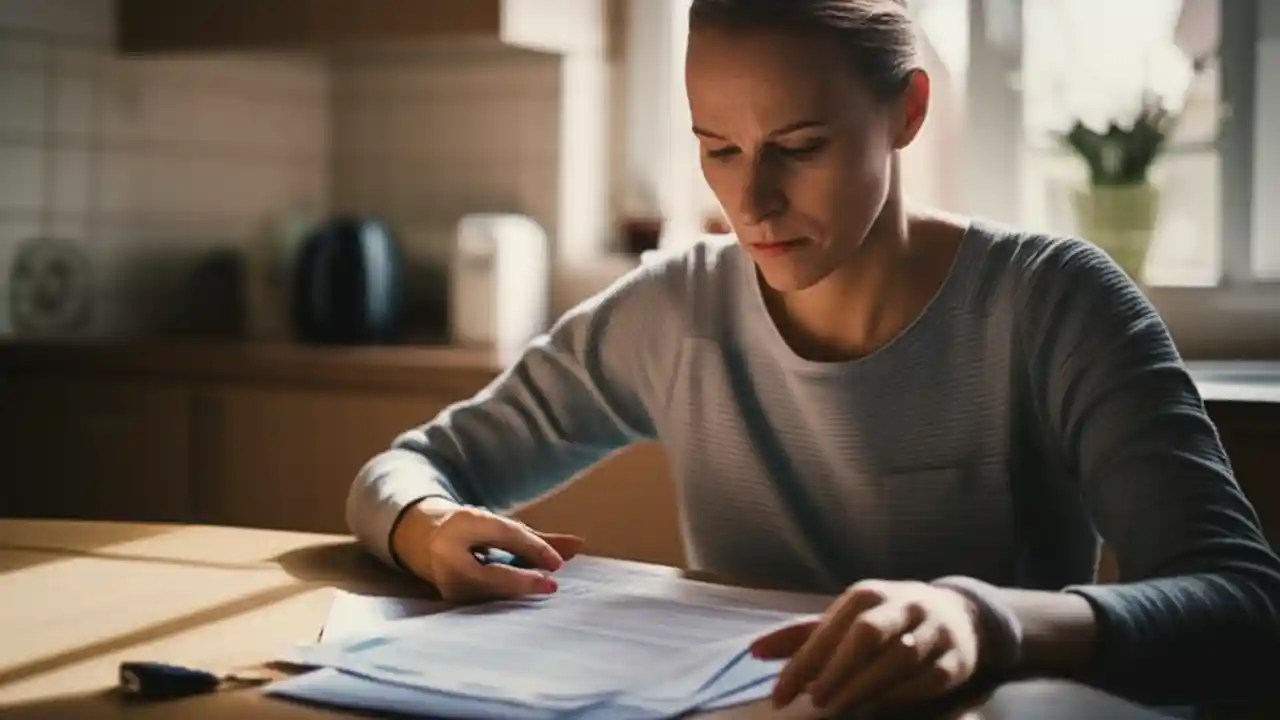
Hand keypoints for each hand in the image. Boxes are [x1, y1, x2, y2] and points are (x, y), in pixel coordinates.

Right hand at [392, 498, 584, 602]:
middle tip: (552, 585)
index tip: (557, 563)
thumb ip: (538, 539)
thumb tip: (580, 545)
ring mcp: (445, 580)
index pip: (503, 534)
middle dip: (522, 581)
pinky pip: (483, 600)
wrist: (421, 539)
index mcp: (461, 523)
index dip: (532, 548)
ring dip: (517, 592)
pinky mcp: (448, 599)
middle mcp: (447, 553)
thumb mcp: (500, 527)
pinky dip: (505, 599)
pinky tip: (523, 598)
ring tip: (542, 589)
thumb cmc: (471, 530)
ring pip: (487, 590)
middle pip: (490, 572)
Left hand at [751, 579, 984, 716]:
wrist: (956, 616)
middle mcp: (901, 606)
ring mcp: (932, 631)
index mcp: (867, 595)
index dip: (802, 661)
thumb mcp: (845, 620)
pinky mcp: (954, 660)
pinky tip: (878, 705)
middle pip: (867, 633)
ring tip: (836, 706)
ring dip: (865, 685)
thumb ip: (801, 637)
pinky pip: (926, 679)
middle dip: (837, 668)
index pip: (828, 627)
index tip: (778, 694)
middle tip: (813, 699)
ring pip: (899, 657)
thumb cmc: (885, 620)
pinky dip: (900, 693)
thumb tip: (754, 652)